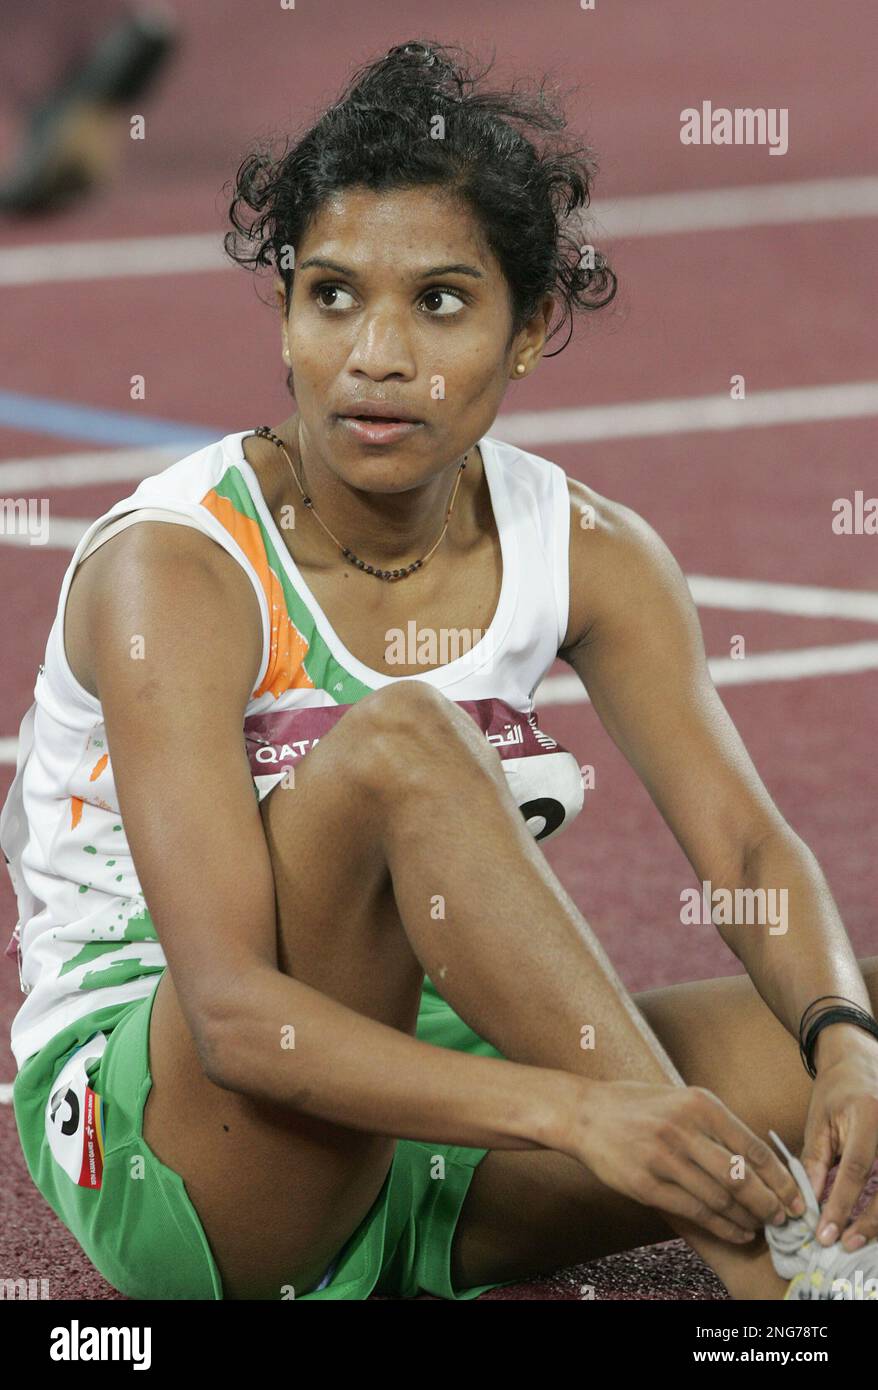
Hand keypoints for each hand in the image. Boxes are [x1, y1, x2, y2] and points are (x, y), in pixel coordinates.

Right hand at [558, 1078, 803, 1243]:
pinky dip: (722, 1227)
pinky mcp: (646, 1184)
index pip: (753, 1147)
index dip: (780, 1178)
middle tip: (783, 1218)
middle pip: (742, 1177)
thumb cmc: (637, 1105)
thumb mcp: (681, 1098)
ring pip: (721, 1198)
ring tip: (759, 1227)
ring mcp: (664, 1158)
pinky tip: (735, 1232)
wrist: (585, 1113)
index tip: (794, 1196)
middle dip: (770, 1203)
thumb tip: (758, 1157)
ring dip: (747, 1219)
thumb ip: (715, 1123)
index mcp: (699, 1104)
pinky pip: (695, 1212)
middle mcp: (684, 1129)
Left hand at [800, 1030, 877, 1250]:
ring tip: (859, 1239)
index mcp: (868, 1115)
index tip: (825, 1232)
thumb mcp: (818, 1121)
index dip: (841, 1204)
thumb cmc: (835, 1090)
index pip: (855, 1169)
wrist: (859, 1061)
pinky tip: (871, 1221)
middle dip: (868, 1221)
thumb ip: (815, 1161)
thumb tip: (810, 1204)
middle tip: (845, 1243)